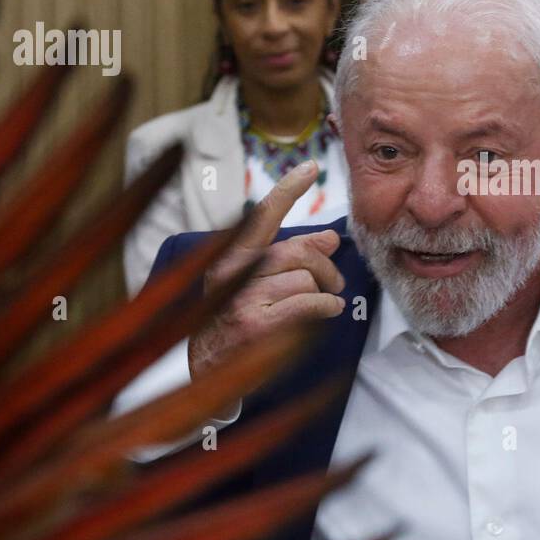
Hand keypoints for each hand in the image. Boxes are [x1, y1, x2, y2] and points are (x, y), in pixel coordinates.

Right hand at [187, 161, 346, 380]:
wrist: (206, 371)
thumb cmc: (235, 322)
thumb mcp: (255, 283)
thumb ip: (290, 257)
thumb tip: (331, 237)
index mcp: (230, 256)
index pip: (262, 215)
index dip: (288, 189)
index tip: (310, 168)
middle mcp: (232, 273)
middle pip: (298, 251)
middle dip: (325, 265)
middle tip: (333, 280)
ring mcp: (243, 299)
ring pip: (306, 279)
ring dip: (325, 291)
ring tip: (324, 302)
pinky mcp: (258, 325)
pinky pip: (309, 303)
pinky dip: (327, 306)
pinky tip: (328, 311)